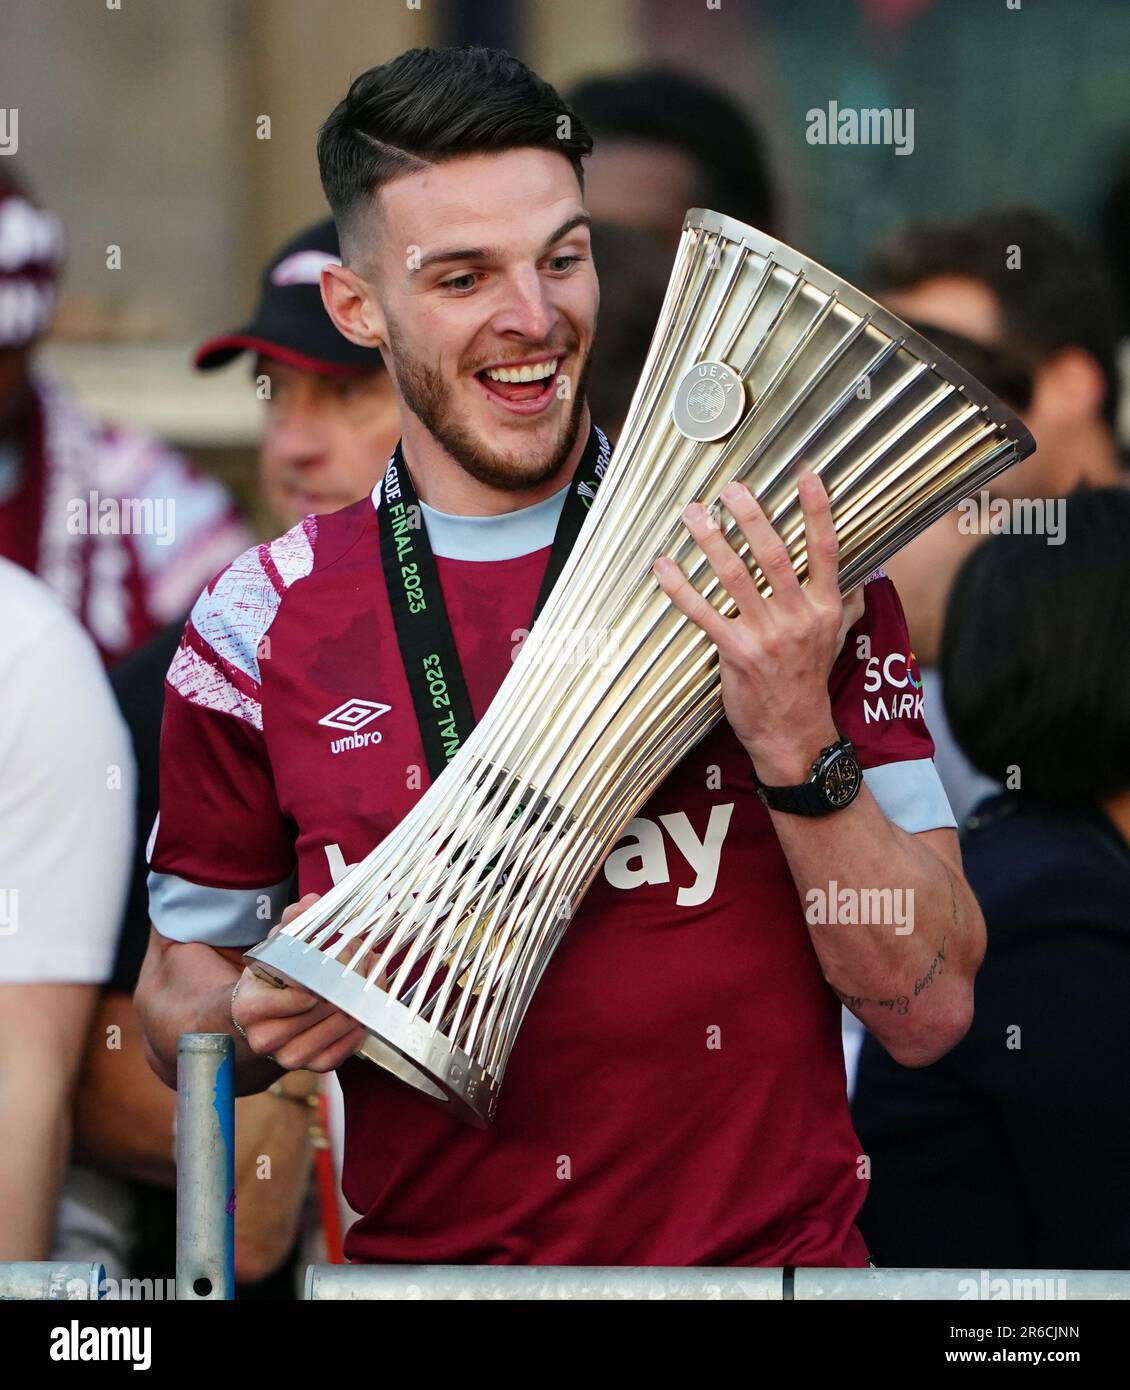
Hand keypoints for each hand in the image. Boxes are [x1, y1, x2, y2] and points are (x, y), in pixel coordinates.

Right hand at [232, 893, 367, 1072]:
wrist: (258, 1020)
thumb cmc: (270, 979)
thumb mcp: (275, 948)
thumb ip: (292, 924)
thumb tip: (312, 902)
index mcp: (249, 1006)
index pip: (298, 993)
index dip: (328, 973)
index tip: (348, 952)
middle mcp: (264, 1037)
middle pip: (320, 1011)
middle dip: (348, 984)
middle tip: (366, 961)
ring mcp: (286, 1057)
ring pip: (333, 1031)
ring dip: (358, 1005)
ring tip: (370, 980)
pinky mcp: (309, 1067)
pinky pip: (340, 1053)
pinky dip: (357, 1031)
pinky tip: (364, 1011)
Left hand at [653, 472, 864, 784]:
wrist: (794, 732)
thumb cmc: (809, 681)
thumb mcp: (838, 639)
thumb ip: (846, 603)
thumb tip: (859, 575)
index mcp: (826, 607)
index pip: (825, 549)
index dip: (817, 509)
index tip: (806, 474)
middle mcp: (799, 617)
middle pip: (775, 554)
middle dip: (751, 515)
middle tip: (731, 488)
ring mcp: (767, 635)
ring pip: (736, 576)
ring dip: (711, 540)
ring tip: (694, 512)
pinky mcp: (736, 653)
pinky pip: (703, 612)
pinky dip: (680, 587)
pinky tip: (663, 565)